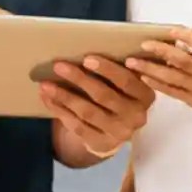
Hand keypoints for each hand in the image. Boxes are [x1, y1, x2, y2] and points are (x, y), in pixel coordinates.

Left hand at [40, 55, 155, 155]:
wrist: (117, 131)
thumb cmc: (119, 96)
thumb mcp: (126, 85)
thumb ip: (118, 70)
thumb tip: (86, 48)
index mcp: (145, 96)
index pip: (127, 81)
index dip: (107, 69)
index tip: (86, 58)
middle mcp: (135, 117)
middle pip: (104, 96)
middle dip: (79, 79)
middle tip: (58, 66)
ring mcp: (118, 133)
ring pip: (87, 112)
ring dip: (64, 96)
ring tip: (46, 84)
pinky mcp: (101, 144)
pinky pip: (77, 126)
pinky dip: (60, 110)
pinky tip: (47, 99)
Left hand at [125, 28, 191, 114]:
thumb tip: (184, 33)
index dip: (185, 37)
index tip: (169, 30)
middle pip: (183, 62)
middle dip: (160, 52)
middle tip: (142, 46)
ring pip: (174, 79)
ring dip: (151, 70)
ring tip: (133, 63)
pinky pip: (175, 93)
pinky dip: (159, 85)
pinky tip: (145, 78)